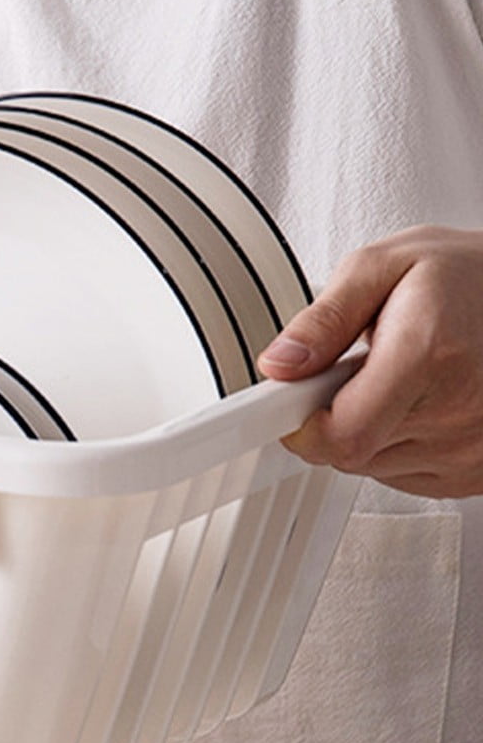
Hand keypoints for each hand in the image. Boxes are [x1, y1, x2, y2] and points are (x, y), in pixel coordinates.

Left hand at [257, 225, 482, 498]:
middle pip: (350, 453)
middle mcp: (458, 410)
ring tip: (398, 380)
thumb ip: (323, 319)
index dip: (302, 426)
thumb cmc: (467, 278)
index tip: (288, 406)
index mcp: (429, 356)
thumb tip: (280, 364)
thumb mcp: (384, 266)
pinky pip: (406, 476)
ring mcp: (473, 448)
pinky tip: (421, 404)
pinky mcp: (478, 471)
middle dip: (333, 417)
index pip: (341, 436)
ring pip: (374, 467)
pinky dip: (398, 445)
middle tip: (356, 371)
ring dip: (366, 431)